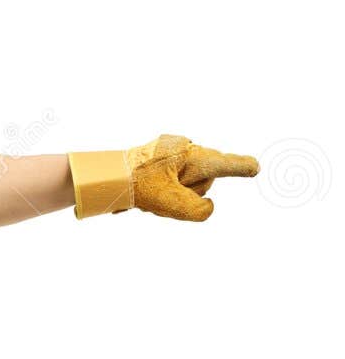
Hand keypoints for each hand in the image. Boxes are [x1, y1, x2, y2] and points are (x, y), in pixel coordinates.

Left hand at [69, 134, 259, 220]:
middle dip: (186, 192)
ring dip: (170, 192)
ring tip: (149, 191)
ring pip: (184, 182)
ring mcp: (169, 150)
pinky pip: (169, 179)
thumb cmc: (137, 186)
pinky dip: (160, 190)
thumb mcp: (172, 204)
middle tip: (160, 193)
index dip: (241, 168)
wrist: (103, 176)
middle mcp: (183, 148)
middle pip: (202, 180)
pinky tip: (144, 192)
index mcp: (192, 156)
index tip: (255, 167)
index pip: (223, 164)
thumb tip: (208, 206)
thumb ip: (200, 209)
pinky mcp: (156, 157)